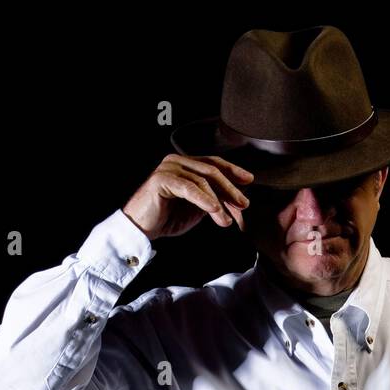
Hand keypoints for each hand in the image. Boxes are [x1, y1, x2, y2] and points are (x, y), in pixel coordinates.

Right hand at [122, 153, 253, 240]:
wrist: (140, 228)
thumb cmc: (166, 218)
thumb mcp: (196, 209)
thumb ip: (213, 200)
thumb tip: (236, 202)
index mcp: (185, 165)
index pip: (213, 163)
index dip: (232, 171)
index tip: (249, 181)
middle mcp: (177, 161)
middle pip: (211, 170)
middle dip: (230, 188)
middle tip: (244, 204)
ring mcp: (168, 168)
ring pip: (202, 180)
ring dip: (219, 201)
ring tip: (227, 220)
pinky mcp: (161, 179)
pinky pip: (189, 188)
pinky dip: (204, 200)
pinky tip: (215, 211)